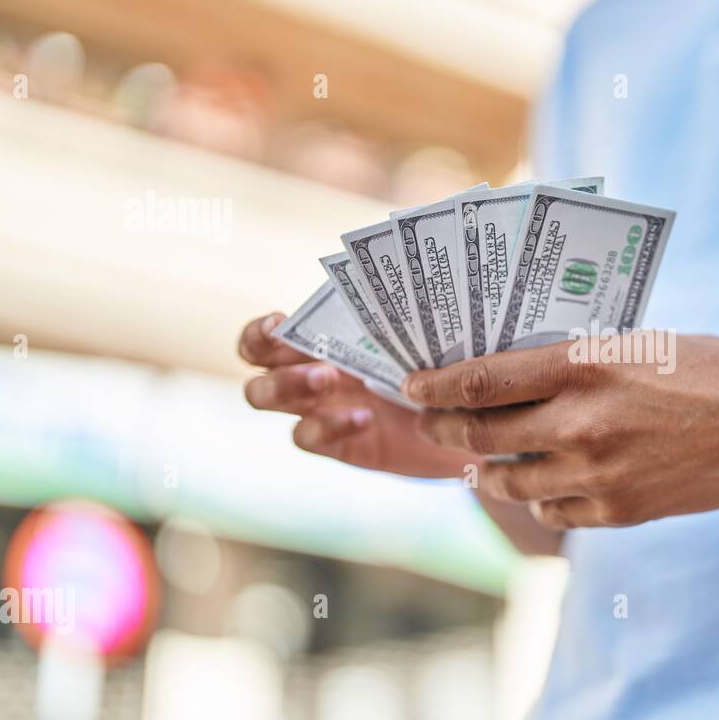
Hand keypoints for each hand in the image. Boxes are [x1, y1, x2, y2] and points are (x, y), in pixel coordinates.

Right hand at [237, 312, 475, 477]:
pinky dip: (329, 425)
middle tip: (322, 365)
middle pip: (255, 371)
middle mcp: (305, 376)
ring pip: (266, 401)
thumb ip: (387, 316)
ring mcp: (316, 410)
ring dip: (289, 388)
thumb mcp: (412, 338)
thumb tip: (384, 277)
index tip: (280, 322)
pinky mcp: (336, 443)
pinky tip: (365, 417)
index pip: (262, 337)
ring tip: (329, 380)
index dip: (260, 331)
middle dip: (277, 366)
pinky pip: (306, 436)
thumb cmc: (433, 366)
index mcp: (315, 344)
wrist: (463, 418)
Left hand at [406, 333, 718, 528]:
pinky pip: (553, 512)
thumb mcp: (634, 342)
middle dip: (445, 429)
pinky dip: (538, 498)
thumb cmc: (707, 368)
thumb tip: (513, 377)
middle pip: (481, 435)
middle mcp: (582, 422)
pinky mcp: (620, 510)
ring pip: (509, 481)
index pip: (483, 379)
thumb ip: (573, 361)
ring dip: (485, 469)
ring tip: (481, 459)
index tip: (415, 386)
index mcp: (585, 365)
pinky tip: (543, 485)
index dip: (436, 385)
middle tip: (433, 422)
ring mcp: (599, 473)